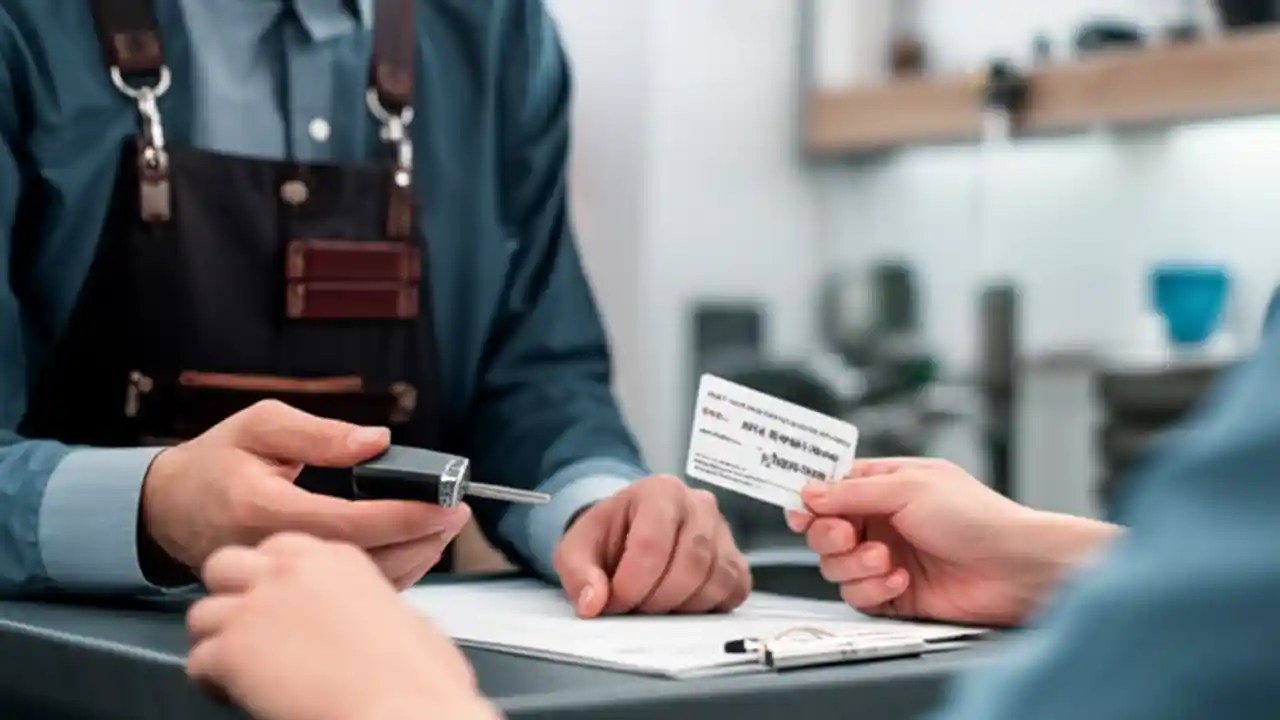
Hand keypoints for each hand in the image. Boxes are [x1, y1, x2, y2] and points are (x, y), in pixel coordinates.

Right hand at [142, 400, 470, 588]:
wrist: (171, 509)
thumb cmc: (216, 463)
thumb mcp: (260, 425)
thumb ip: (319, 433)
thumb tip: (377, 440)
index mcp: (263, 509)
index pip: (349, 522)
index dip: (404, 515)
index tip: (445, 505)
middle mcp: (273, 552)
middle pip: (363, 558)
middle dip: (420, 539)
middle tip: (457, 516)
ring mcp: (281, 579)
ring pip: (359, 582)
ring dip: (412, 559)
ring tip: (444, 531)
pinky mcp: (289, 591)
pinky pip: (348, 589)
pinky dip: (390, 572)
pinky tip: (413, 550)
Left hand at [187, 533, 497, 719]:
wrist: (404, 709)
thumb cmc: (417, 677)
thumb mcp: (407, 617)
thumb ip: (374, 603)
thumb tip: (374, 617)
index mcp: (337, 557)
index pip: (281, 548)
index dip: (275, 579)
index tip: (284, 602)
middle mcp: (290, 572)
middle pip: (228, 565)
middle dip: (233, 595)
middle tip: (252, 629)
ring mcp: (257, 608)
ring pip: (202, 614)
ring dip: (217, 639)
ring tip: (241, 667)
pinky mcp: (233, 651)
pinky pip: (197, 661)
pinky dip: (212, 681)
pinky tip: (239, 693)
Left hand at [553, 475, 750, 617]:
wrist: (629, 533)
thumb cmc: (608, 538)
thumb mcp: (577, 549)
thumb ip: (578, 573)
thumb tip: (593, 603)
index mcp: (659, 491)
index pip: (652, 544)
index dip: (630, 585)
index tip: (612, 603)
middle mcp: (699, 505)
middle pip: (690, 565)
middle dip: (656, 600)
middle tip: (633, 609)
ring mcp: (724, 532)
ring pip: (715, 581)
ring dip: (681, 608)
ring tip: (653, 605)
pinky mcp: (737, 561)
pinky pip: (734, 592)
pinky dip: (707, 608)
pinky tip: (680, 605)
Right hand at [789, 459, 1120, 625]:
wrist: (1014, 568)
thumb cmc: (975, 517)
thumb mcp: (908, 488)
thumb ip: (852, 492)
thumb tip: (808, 493)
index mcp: (885, 485)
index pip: (831, 488)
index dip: (811, 499)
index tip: (800, 510)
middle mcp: (881, 521)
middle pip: (824, 530)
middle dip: (828, 535)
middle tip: (847, 535)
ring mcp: (886, 558)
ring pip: (835, 565)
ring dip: (854, 564)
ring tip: (886, 560)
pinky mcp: (892, 594)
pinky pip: (857, 595)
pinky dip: (873, 588)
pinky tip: (901, 581)